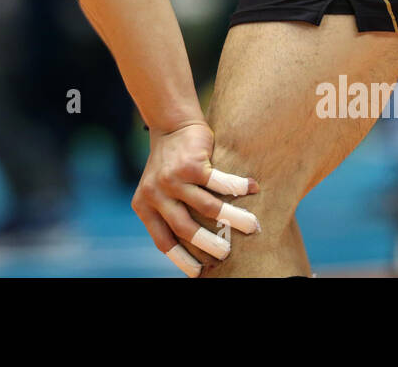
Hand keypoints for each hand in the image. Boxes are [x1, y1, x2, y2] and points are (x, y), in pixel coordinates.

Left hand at [132, 121, 259, 276]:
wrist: (171, 125)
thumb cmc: (171, 165)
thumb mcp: (160, 190)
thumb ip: (170, 213)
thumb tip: (199, 249)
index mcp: (144, 206)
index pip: (164, 241)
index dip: (183, 259)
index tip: (200, 272)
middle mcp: (155, 194)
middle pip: (185, 229)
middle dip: (210, 245)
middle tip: (227, 254)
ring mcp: (172, 179)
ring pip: (208, 208)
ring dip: (233, 218)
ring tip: (252, 226)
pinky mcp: (191, 164)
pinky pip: (220, 182)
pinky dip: (238, 187)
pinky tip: (253, 189)